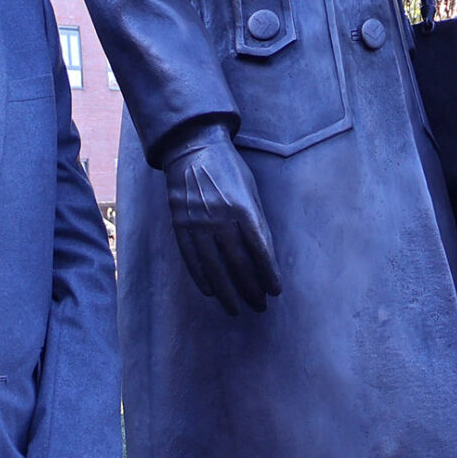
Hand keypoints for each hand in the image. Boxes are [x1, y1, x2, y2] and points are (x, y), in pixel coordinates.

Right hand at [162, 132, 281, 313]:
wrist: (192, 148)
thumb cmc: (229, 168)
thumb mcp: (250, 189)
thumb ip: (257, 220)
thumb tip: (266, 255)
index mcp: (242, 206)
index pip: (260, 249)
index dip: (269, 273)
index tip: (276, 291)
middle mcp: (220, 217)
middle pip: (238, 263)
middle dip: (251, 288)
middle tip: (260, 306)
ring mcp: (197, 222)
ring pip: (214, 267)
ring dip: (227, 292)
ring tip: (237, 309)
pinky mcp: (180, 225)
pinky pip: (191, 259)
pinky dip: (201, 278)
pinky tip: (210, 293)